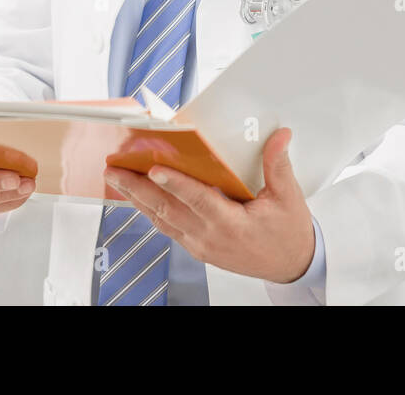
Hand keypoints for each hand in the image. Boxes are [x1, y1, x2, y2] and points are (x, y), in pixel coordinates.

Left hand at [103, 127, 314, 282]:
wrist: (290, 266)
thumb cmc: (287, 235)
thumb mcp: (288, 198)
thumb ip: (278, 165)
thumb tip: (279, 137)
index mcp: (231, 224)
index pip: (198, 200)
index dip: (175, 183)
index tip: (154, 168)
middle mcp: (210, 236)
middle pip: (167, 209)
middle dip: (137, 188)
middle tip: (114, 170)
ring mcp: (200, 244)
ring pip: (162, 219)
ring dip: (137, 198)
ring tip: (117, 179)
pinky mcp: (198, 248)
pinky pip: (168, 227)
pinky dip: (150, 211)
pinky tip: (138, 198)